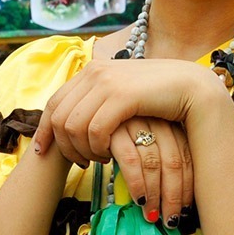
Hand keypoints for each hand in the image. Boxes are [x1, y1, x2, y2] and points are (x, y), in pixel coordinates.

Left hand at [32, 58, 224, 163]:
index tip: (42, 152)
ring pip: (74, 126)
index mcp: (92, 70)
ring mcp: (107, 82)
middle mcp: (95, 72)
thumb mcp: (123, 94)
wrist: (191, 87)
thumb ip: (100, 100)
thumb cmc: (159, 95)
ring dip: (83, 150)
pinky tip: (108, 155)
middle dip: (65, 147)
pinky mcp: (122, 95)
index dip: (43, 130)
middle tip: (80, 164)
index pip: (54, 103)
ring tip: (98, 160)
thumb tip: (76, 118)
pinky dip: (97, 148)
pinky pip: (95, 129)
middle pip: (59, 117)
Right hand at [110, 118, 194, 224]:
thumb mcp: (146, 145)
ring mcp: (136, 122)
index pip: (187, 157)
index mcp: (170, 124)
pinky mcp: (114, 128)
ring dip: (155, 194)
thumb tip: (175, 200)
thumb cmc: (119, 138)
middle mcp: (156, 120)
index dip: (187, 187)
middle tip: (171, 219)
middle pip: (173, 162)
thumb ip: (160, 163)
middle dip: (173, 196)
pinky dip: (137, 184)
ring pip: (153, 163)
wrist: (87, 121)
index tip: (185, 209)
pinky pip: (130, 161)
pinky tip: (138, 199)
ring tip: (153, 215)